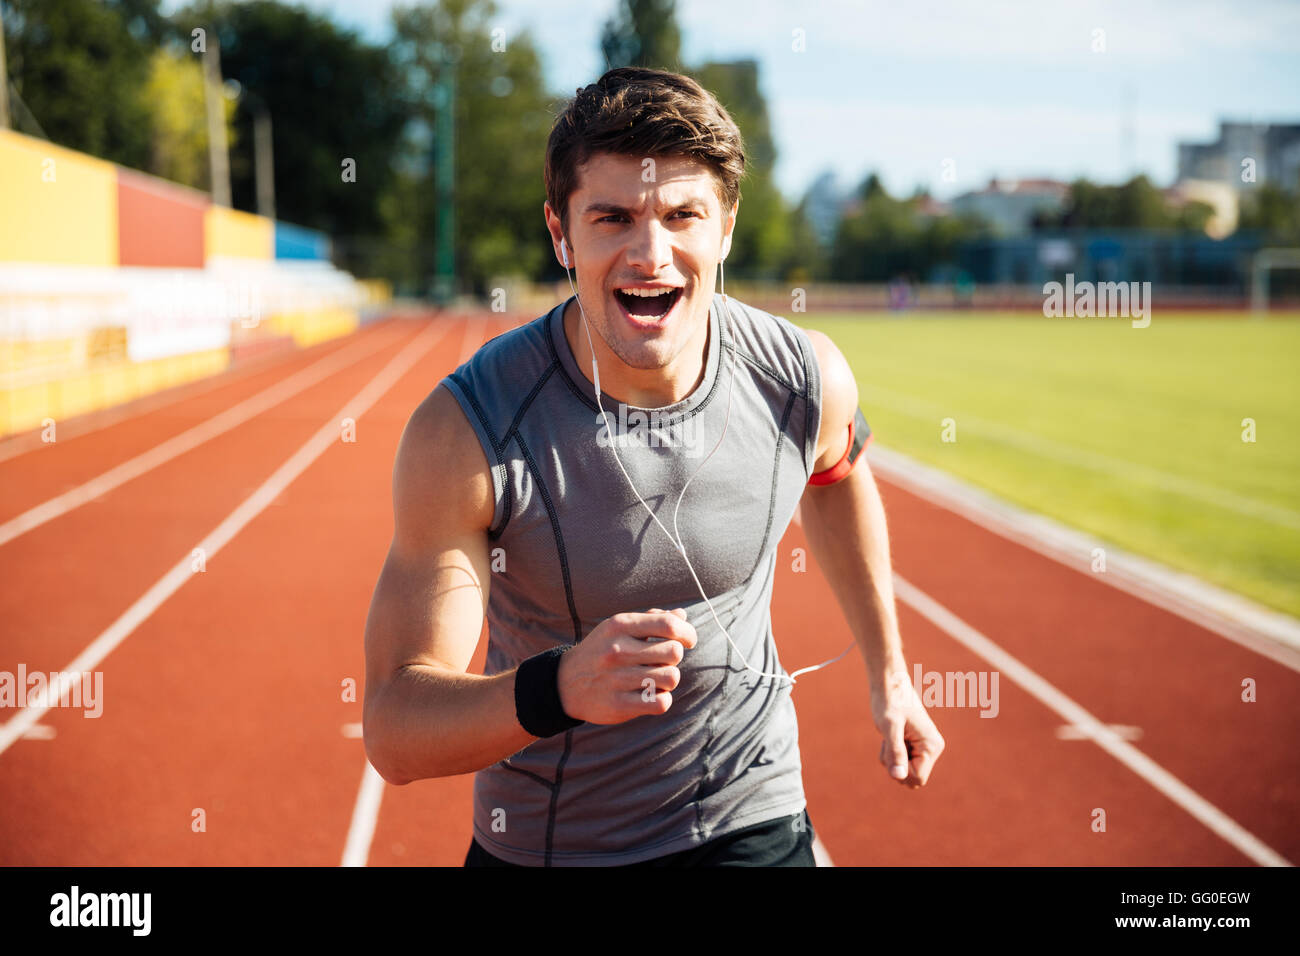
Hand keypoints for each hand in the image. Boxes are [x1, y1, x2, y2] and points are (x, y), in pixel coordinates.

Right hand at [556, 608, 696, 723]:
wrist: (565, 683)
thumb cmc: (602, 651)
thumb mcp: (619, 628)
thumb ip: (651, 619)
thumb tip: (682, 616)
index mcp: (620, 626)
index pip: (669, 625)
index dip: (687, 633)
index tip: (687, 640)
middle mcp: (618, 650)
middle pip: (674, 652)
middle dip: (674, 657)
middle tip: (662, 661)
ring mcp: (617, 679)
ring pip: (671, 678)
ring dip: (669, 679)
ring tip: (656, 678)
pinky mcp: (619, 705)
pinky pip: (661, 703)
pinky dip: (662, 700)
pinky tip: (652, 695)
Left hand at [871, 668, 944, 788]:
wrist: (889, 685)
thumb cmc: (889, 702)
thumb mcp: (889, 727)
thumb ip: (895, 752)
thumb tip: (899, 776)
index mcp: (932, 746)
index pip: (918, 778)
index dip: (901, 772)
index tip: (891, 752)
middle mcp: (931, 749)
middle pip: (910, 778)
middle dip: (895, 765)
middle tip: (888, 742)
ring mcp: (923, 748)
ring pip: (903, 771)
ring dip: (890, 758)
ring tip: (889, 736)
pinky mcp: (914, 746)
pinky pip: (899, 763)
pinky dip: (889, 753)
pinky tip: (890, 736)